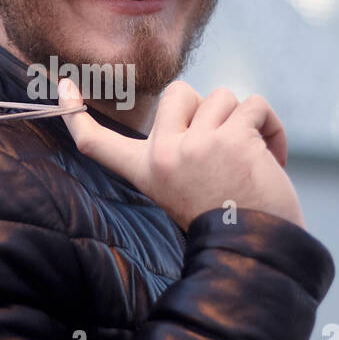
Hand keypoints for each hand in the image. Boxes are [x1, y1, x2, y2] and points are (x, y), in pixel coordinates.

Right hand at [57, 78, 305, 231]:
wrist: (257, 253)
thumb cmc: (230, 222)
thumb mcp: (184, 189)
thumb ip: (179, 152)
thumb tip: (198, 103)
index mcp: (146, 172)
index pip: (97, 142)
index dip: (76, 113)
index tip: (64, 86)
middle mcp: (163, 155)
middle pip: (177, 91)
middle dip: (207, 107)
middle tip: (222, 144)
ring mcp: (196, 145)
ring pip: (222, 96)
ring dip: (244, 120)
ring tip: (253, 157)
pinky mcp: (233, 139)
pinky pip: (254, 106)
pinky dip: (270, 125)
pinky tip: (274, 155)